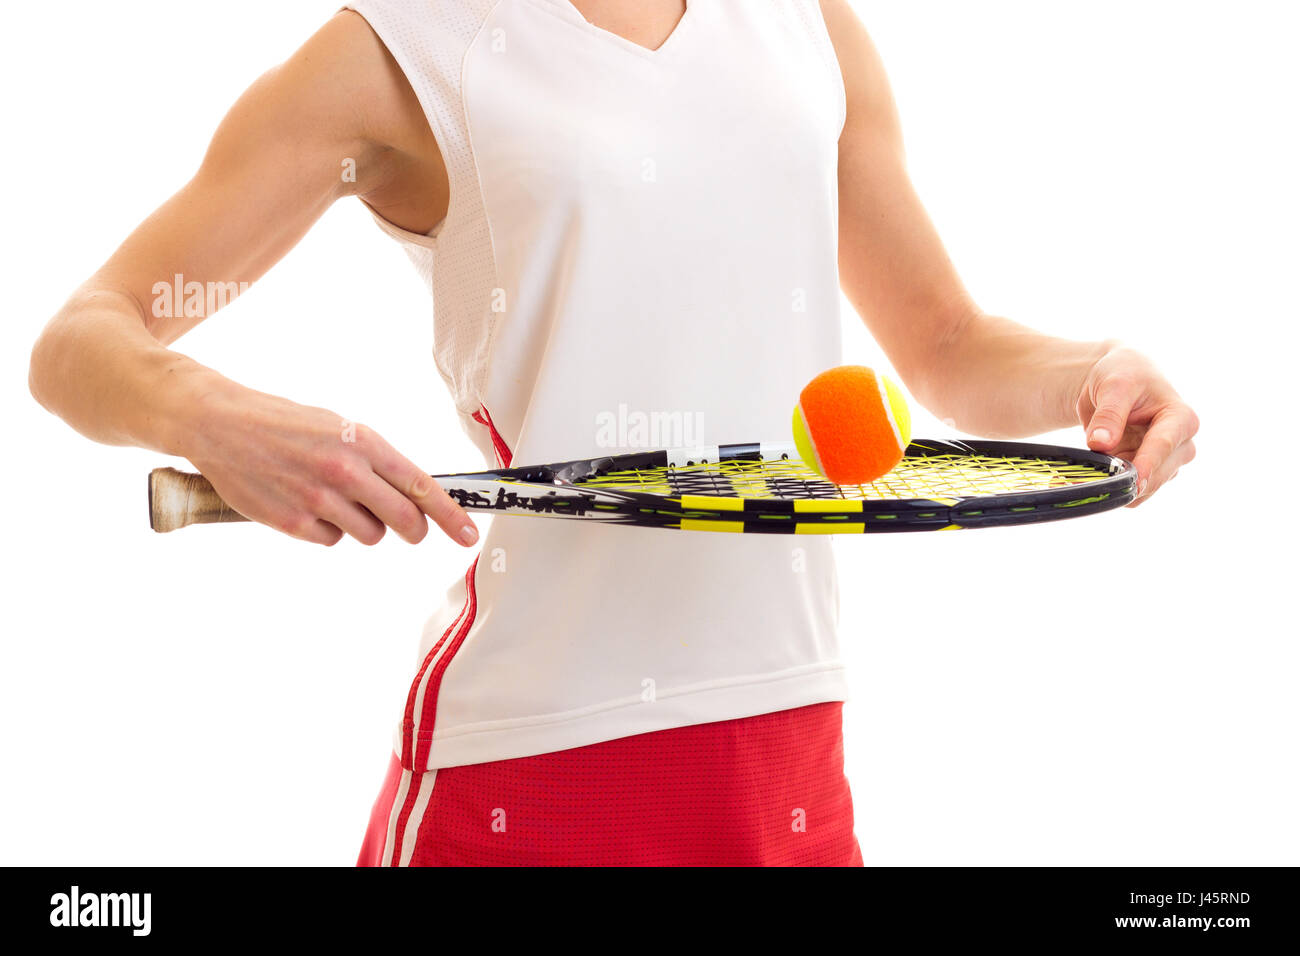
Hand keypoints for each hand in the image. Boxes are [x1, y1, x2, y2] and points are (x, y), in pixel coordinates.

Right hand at [176, 379, 478, 545]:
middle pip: (404, 521)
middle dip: (413, 529)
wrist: (220, 424)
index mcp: (362, 442)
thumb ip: (376, 460)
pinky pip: (332, 540)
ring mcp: (317, 499)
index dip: (450, 516)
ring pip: (369, 535)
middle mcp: (345, 471)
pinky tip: (307, 507)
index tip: (469, 535)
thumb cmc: (286, 424)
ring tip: (338, 500)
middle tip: (410, 528)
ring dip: (364, 525)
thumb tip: (415, 494)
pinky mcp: (291, 522)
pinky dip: (328, 530)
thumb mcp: (339, 428)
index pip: (421, 486)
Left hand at [1075, 346, 1198, 505]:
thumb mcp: (1114, 386)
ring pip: (1146, 487)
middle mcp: (1181, 443)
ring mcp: (1167, 461)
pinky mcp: (1150, 471)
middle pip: (1159, 473)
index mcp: (1181, 417)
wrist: (1119, 379)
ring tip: (1092, 474)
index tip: (1135, 481)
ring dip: (1120, 485)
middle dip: (1129, 478)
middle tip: (1096, 480)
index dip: (1148, 464)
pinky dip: (1114, 489)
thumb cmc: (1124, 375)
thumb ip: (1109, 415)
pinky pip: (1133, 490)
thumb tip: (1101, 444)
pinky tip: (1095, 481)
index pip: (1165, 444)